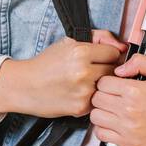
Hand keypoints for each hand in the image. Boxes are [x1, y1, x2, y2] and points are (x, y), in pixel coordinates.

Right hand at [0, 29, 128, 118]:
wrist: (24, 86)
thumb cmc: (45, 64)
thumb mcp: (68, 42)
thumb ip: (97, 38)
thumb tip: (120, 45)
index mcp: (81, 52)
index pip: (114, 52)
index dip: (108, 55)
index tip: (101, 58)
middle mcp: (83, 71)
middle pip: (114, 70)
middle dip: (106, 69)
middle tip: (93, 70)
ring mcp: (83, 91)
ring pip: (107, 86)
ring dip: (100, 84)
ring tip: (85, 82)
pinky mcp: (81, 107)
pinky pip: (97, 100)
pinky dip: (91, 97)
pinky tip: (79, 93)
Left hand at [90, 52, 145, 145]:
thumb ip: (140, 62)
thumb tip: (120, 68)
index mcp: (135, 92)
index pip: (103, 83)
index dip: (107, 80)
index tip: (114, 83)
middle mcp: (128, 111)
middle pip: (96, 99)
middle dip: (103, 94)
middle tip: (113, 94)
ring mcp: (126, 129)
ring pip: (95, 116)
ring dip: (101, 110)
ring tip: (113, 108)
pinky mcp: (127, 143)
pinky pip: (101, 134)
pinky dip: (104, 127)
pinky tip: (114, 122)